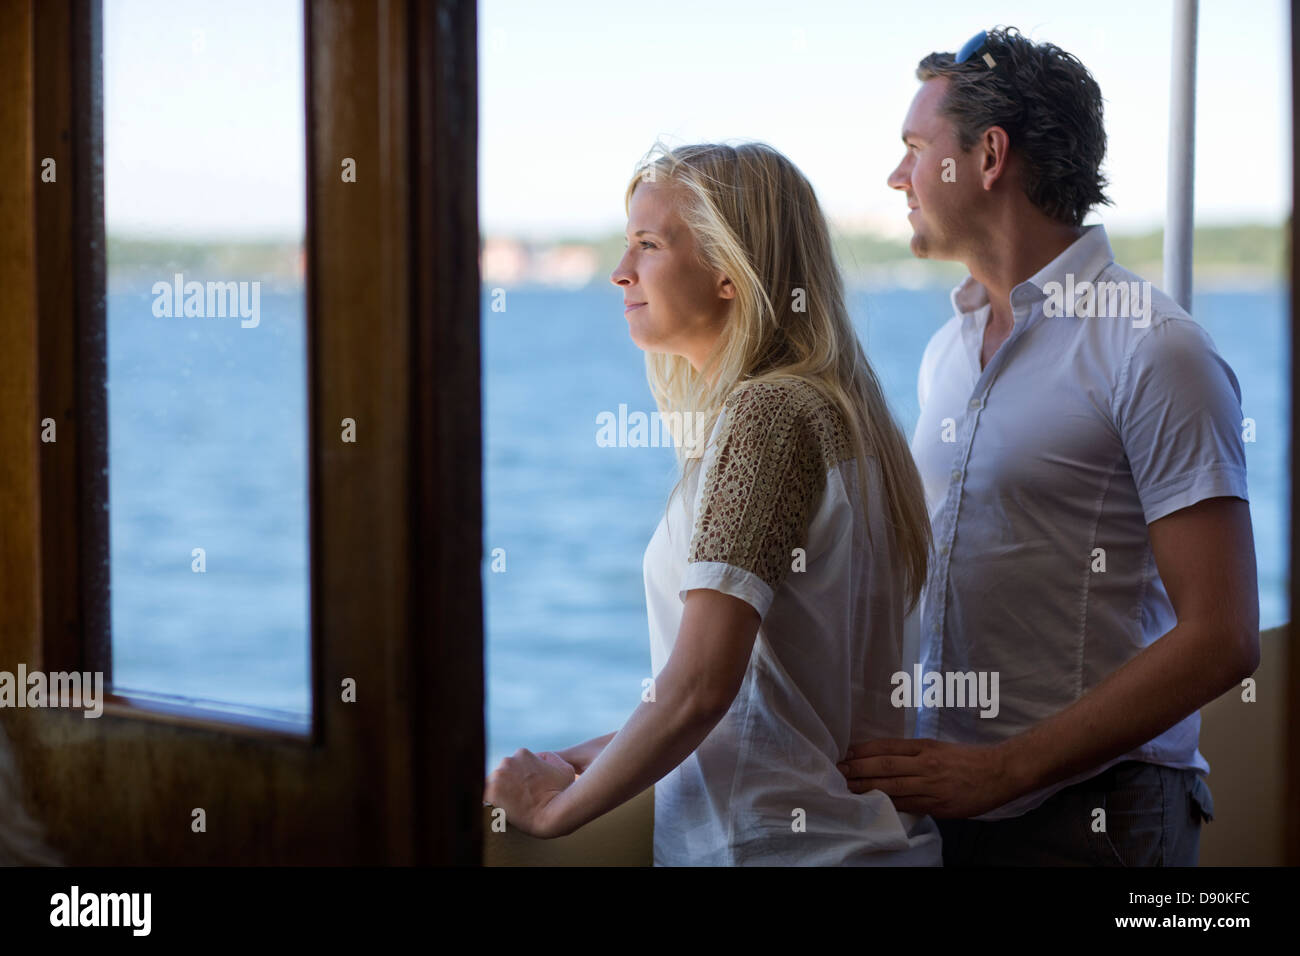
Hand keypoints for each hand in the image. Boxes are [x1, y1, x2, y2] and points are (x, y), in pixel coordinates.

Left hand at [483, 748, 576, 837]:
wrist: (552, 814)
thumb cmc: (561, 793)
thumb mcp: (564, 768)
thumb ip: (551, 759)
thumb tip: (539, 758)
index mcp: (523, 754)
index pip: (514, 765)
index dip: (518, 778)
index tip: (523, 789)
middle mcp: (507, 761)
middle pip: (502, 773)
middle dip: (507, 784)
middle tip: (516, 799)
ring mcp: (498, 776)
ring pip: (492, 784)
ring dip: (498, 793)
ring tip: (509, 806)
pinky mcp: (490, 792)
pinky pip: (484, 797)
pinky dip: (489, 803)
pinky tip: (498, 810)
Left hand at [836, 737, 1024, 818]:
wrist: (999, 772)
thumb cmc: (968, 759)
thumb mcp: (938, 747)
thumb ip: (914, 753)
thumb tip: (885, 757)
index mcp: (924, 746)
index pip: (887, 746)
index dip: (864, 750)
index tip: (845, 752)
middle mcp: (925, 764)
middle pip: (885, 766)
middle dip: (859, 768)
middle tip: (839, 770)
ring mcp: (931, 786)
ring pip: (893, 787)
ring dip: (867, 788)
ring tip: (848, 787)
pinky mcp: (939, 805)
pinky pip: (908, 805)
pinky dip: (889, 804)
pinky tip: (873, 804)